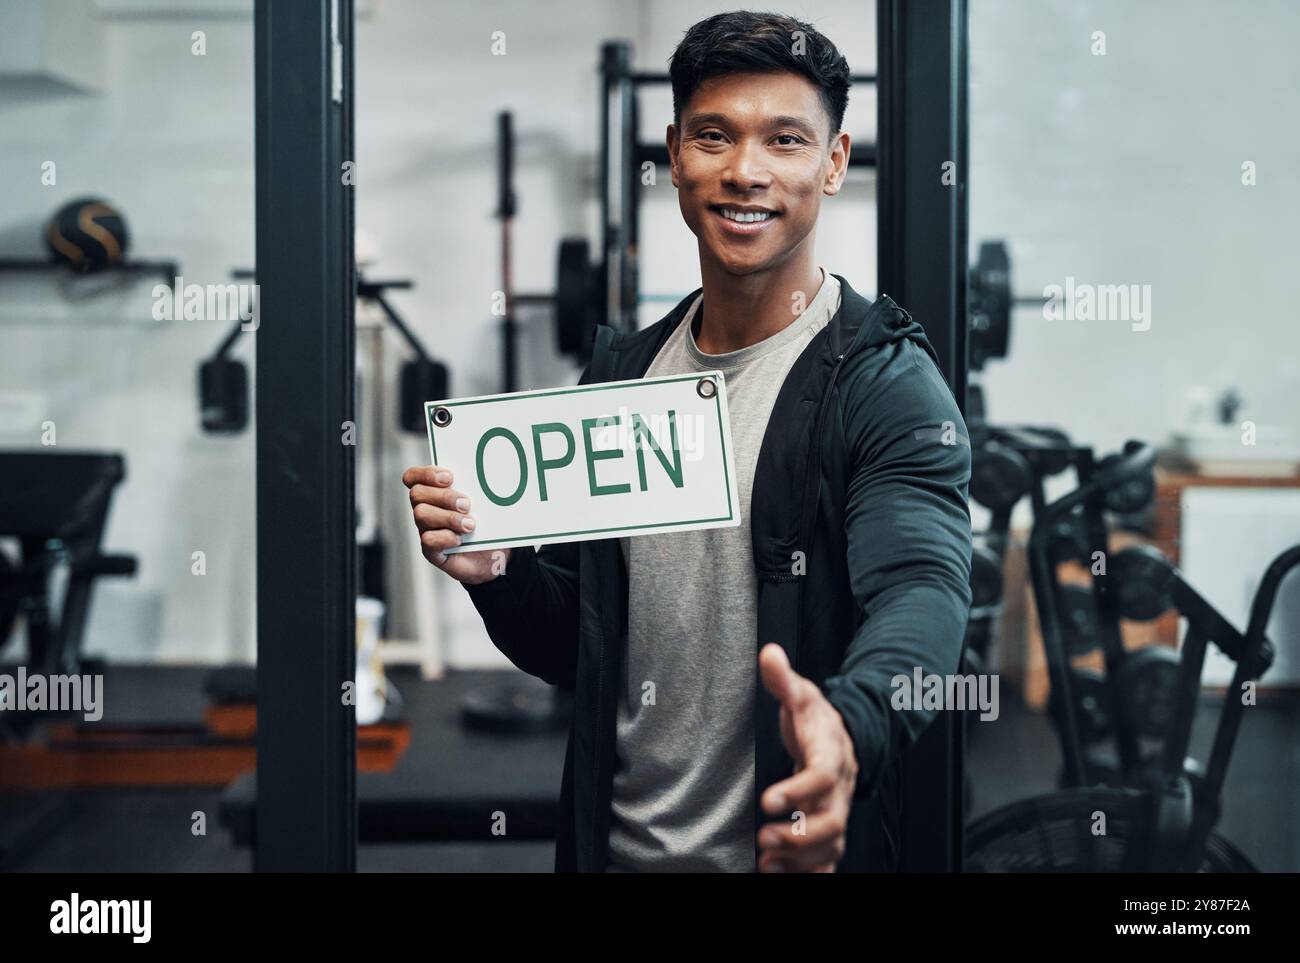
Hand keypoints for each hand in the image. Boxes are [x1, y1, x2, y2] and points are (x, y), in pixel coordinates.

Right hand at [402, 465, 510, 585]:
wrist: (492, 555)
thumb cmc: (486, 524)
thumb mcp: (485, 503)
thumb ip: (480, 487)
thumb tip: (489, 475)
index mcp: (434, 492)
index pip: (413, 477)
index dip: (426, 473)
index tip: (450, 478)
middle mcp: (425, 509)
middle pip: (417, 493)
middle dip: (444, 496)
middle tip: (466, 504)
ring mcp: (426, 530)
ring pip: (421, 514)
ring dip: (448, 517)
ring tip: (470, 524)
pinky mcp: (431, 551)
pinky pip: (428, 540)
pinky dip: (446, 537)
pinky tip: (460, 539)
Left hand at [756, 643, 857, 872]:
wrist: (843, 738)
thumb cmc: (815, 719)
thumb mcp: (801, 694)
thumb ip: (783, 679)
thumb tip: (769, 653)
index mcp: (832, 754)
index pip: (823, 776)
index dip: (798, 791)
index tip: (768, 800)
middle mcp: (839, 789)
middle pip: (833, 821)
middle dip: (800, 835)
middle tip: (765, 838)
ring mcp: (836, 811)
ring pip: (831, 845)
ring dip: (800, 859)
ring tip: (766, 861)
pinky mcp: (829, 830)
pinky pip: (828, 860)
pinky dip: (809, 873)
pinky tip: (779, 874)